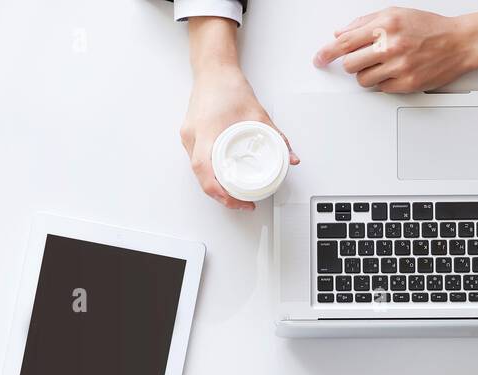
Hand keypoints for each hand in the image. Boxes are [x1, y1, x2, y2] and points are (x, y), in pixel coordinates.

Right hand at [182, 17, 298, 209]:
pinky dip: (210, 174)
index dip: (220, 192)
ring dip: (215, 186)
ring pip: (198, 172)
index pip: (206, 172)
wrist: (212, 69)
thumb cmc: (227, 85)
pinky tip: (224, 178)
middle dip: (221, 195)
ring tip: (234, 194)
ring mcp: (188, 137)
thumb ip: (276, 137)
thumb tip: (290, 158)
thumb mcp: (258, 113)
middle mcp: (192, 137)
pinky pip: (197, 162)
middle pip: (202, 178)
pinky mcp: (189, 136)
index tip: (236, 201)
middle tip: (241, 203)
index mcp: (206, 131)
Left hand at [314, 7, 477, 92]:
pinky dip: (384, 82)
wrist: (460, 42)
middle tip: (365, 59)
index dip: (327, 53)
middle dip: (353, 64)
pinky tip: (397, 71)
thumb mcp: (396, 14)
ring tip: (384, 64)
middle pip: (350, 65)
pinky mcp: (406, 83)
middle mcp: (391, 44)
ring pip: (363, 80)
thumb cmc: (429, 28)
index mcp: (386, 24)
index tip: (319, 59)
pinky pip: (380, 89)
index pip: (345, 42)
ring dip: (368, 74)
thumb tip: (340, 34)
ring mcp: (399, 66)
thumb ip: (366, 23)